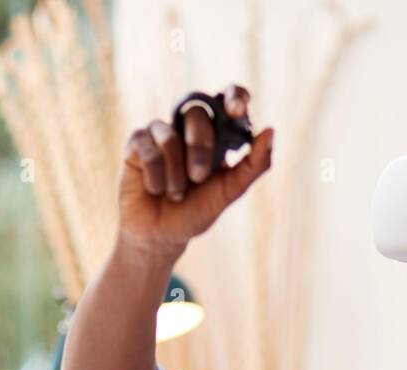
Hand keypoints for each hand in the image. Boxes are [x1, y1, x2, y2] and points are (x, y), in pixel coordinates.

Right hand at [119, 83, 273, 256]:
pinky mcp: (136, 142)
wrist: (161, 236)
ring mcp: (160, 132)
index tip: (236, 110)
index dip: (234, 97)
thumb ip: (253, 164)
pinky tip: (155, 189)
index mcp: (216, 134)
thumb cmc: (195, 212)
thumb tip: (270, 130)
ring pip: (169, 136)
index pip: (229, 98)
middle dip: (200, 149)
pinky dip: (156, 178)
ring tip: (175, 194)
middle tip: (198, 178)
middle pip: (197, 114)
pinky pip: (148, 149)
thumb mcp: (229, 191)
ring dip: (176, 174)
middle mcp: (187, 127)